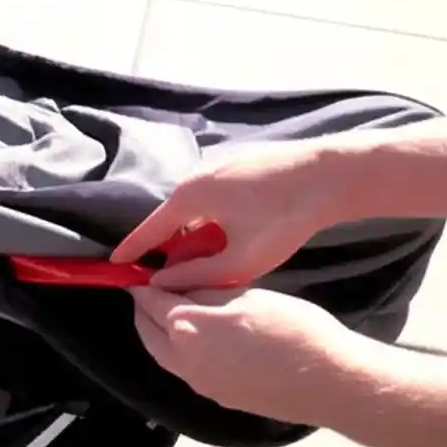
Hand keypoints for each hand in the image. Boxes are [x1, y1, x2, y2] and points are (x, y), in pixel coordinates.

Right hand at [110, 141, 339, 289]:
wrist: (331, 174)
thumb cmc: (285, 218)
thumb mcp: (241, 260)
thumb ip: (197, 275)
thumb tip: (163, 282)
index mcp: (188, 198)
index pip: (149, 230)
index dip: (132, 251)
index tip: (115, 266)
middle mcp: (196, 178)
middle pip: (173, 221)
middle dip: (173, 249)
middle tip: (180, 277)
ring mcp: (218, 167)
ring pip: (195, 210)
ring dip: (198, 236)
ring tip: (216, 260)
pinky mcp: (239, 165)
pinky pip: (213, 199)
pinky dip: (214, 220)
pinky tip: (237, 235)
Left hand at [128, 286, 378, 425]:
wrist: (328, 382)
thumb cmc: (294, 330)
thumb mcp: (247, 296)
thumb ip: (207, 292)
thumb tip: (180, 288)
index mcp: (188, 328)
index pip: (152, 302)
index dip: (143, 285)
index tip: (137, 275)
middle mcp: (184, 360)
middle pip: (148, 333)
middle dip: (144, 311)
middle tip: (148, 292)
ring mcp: (199, 383)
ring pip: (163, 355)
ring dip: (158, 334)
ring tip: (167, 313)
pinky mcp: (217, 396)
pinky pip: (184, 370)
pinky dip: (178, 351)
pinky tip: (194, 338)